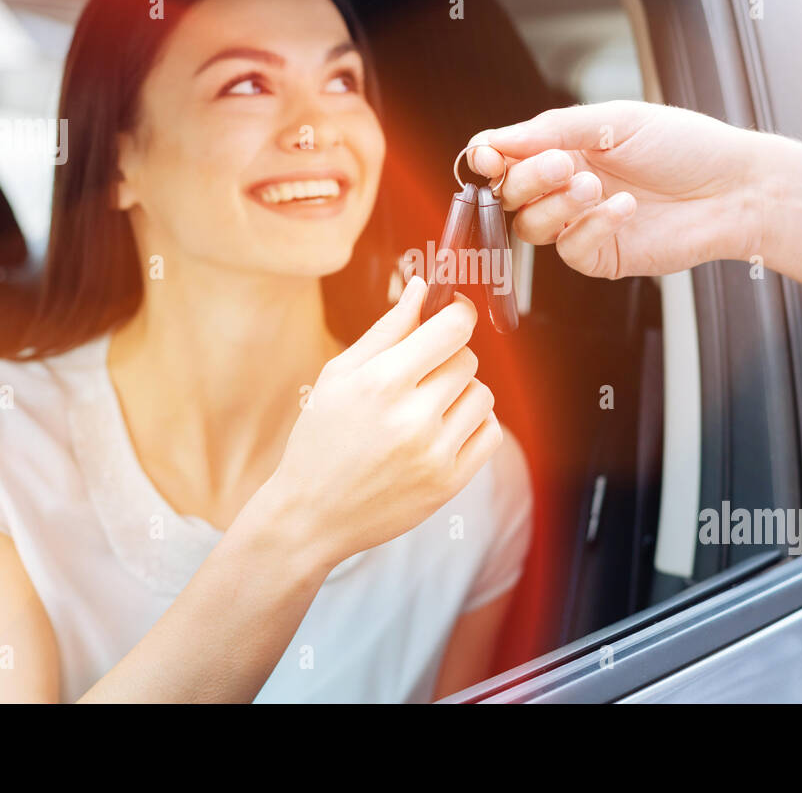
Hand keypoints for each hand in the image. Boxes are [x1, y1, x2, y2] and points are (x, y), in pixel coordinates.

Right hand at [261, 276, 500, 568]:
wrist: (312, 514)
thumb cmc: (321, 438)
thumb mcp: (338, 375)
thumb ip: (386, 330)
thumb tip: (423, 288)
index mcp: (381, 382)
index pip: (453, 328)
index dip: (458, 314)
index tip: (452, 315)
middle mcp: (412, 418)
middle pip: (468, 360)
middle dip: (448, 358)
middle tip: (420, 375)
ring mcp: (434, 454)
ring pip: (483, 396)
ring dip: (462, 393)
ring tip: (429, 407)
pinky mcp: (448, 483)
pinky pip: (490, 434)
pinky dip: (474, 426)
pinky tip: (444, 429)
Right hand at [467, 100, 766, 278]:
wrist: (734, 187)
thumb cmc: (684, 145)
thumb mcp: (614, 121)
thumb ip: (551, 130)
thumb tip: (495, 140)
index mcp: (565, 148)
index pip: (505, 158)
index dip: (489, 158)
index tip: (488, 156)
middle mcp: (566, 187)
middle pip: (510, 195)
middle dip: (526, 178)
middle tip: (562, 165)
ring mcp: (582, 224)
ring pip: (530, 227)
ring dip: (555, 204)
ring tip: (595, 185)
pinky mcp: (602, 256)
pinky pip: (570, 250)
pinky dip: (590, 227)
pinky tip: (623, 208)